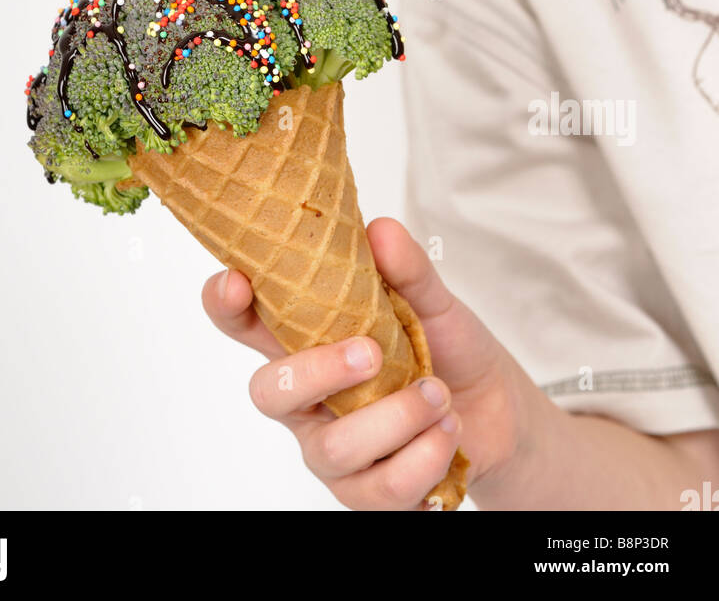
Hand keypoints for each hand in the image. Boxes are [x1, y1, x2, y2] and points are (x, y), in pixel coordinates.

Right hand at [201, 216, 524, 509]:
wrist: (499, 412)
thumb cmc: (448, 348)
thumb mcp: (434, 302)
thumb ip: (407, 270)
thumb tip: (380, 231)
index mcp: (306, 339)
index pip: (244, 322)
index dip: (225, 303)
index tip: (238, 282)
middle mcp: (307, 399)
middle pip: (268, 392)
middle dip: (318, 371)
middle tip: (372, 353)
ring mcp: (332, 449)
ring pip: (334, 447)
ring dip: (396, 417)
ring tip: (438, 394)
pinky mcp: (366, 493)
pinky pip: (382, 487)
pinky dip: (425, 453)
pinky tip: (448, 428)